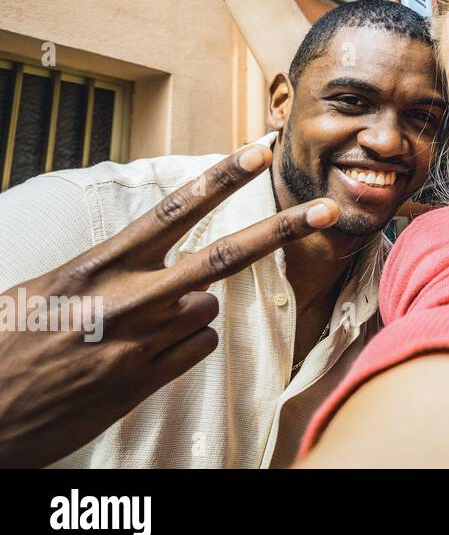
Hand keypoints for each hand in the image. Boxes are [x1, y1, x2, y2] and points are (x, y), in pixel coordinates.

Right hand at [0, 144, 337, 467]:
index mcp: (96, 268)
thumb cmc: (4, 346)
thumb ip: (103, 272)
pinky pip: (197, 349)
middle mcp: (126, 301)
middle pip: (222, 257)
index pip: (173, 211)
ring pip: (205, 309)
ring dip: (189, 310)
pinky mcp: (143, 384)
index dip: (221, 178)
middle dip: (282, 230)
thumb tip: (146, 260)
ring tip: (136, 325)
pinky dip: (185, 345)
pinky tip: (142, 355)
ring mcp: (140, 344)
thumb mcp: (43, 291)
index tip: (259, 150)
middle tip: (329, 209)